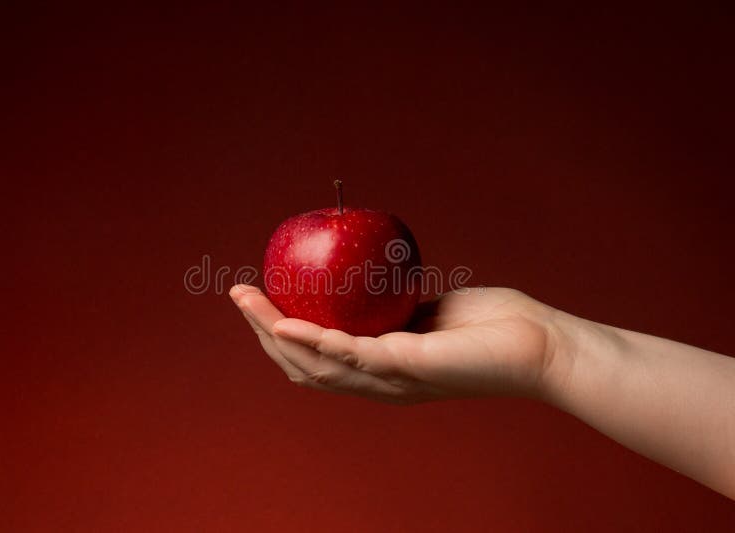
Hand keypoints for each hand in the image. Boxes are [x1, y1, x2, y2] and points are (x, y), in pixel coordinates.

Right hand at [229, 284, 559, 404]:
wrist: (540, 344)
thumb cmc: (491, 325)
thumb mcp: (429, 311)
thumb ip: (396, 306)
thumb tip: (372, 280)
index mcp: (380, 371)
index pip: (315, 362)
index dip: (278, 335)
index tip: (258, 299)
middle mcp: (379, 383)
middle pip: (304, 366)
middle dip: (263, 332)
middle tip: (238, 294)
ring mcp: (392, 379)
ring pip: (316, 365)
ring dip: (275, 333)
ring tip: (248, 302)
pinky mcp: (410, 365)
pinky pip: (352, 355)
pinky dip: (315, 339)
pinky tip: (288, 321)